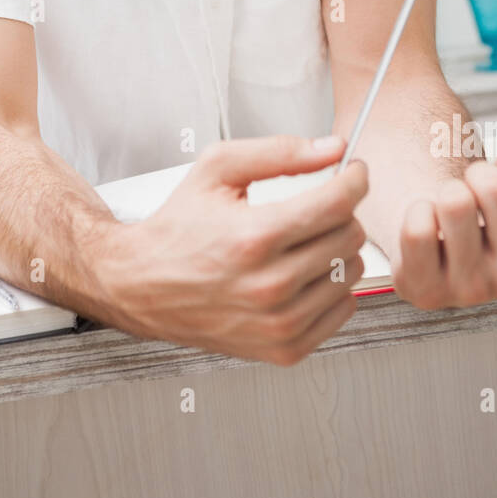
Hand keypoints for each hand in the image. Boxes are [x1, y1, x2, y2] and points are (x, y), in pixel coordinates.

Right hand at [99, 134, 368, 365]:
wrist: (142, 284)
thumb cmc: (177, 227)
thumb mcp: (217, 169)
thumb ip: (280, 151)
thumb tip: (333, 148)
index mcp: (254, 236)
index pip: (338, 203)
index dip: (355, 179)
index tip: (353, 172)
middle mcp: (269, 286)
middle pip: (350, 236)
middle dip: (340, 211)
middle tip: (316, 205)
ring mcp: (279, 323)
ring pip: (352, 272)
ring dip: (337, 249)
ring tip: (302, 242)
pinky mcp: (284, 349)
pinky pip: (343, 309)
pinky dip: (332, 287)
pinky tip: (301, 273)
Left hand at [391, 155, 496, 309]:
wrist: (449, 246)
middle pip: (495, 187)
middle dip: (480, 174)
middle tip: (475, 192)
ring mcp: (470, 291)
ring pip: (454, 202)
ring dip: (449, 190)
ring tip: (452, 211)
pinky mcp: (425, 290)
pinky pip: (417, 228)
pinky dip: (417, 212)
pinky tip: (428, 226)